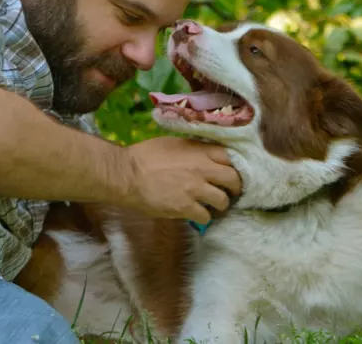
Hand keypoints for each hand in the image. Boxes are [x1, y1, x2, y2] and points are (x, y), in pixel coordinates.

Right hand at [120, 136, 240, 223]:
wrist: (127, 174)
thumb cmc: (145, 155)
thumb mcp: (173, 143)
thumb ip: (193, 150)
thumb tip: (205, 156)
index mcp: (199, 150)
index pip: (230, 156)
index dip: (234, 165)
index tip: (231, 171)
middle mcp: (202, 168)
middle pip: (234, 179)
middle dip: (234, 187)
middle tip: (228, 191)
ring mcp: (195, 189)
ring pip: (223, 201)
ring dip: (219, 204)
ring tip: (212, 205)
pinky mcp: (186, 207)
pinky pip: (206, 217)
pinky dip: (203, 217)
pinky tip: (196, 214)